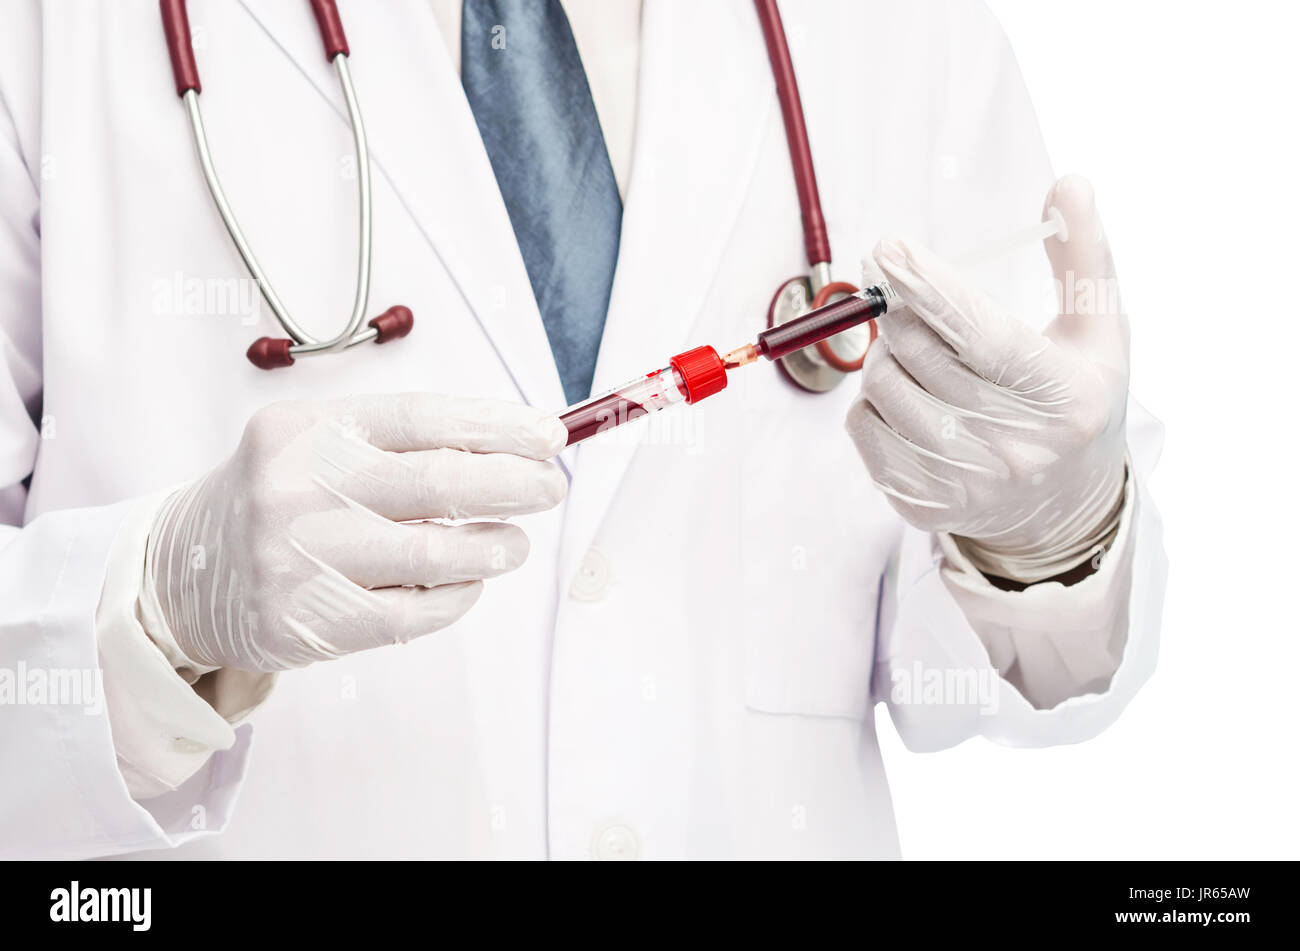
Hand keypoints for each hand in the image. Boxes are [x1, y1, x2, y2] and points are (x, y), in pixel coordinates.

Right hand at [145, 393, 567, 671]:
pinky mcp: (304, 623)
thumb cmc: (278, 498)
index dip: (496, 427)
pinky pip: (411, 615)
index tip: (548, 437)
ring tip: (514, 543)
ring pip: (432, 556)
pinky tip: (468, 583)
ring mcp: (298, 559)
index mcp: (308, 431)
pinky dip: (456, 599)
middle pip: (436, 483)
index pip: (422, 418)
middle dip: (512, 485)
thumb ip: (400, 443)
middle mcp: (298, 490)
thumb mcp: (318, 446)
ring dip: (493, 548)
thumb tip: (513, 449)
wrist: (182, 571)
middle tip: (549, 489)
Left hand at [846, 176, 1128, 583]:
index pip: (983, 335)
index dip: (930, 288)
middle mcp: (1017, 448)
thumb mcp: (1099, 332)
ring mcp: (967, 483)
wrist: (1063, 507)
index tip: (889, 248)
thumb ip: (1084, 257)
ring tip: (914, 349)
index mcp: (1066, 399)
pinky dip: (871, 399)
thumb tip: (1069, 185)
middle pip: (920, 355)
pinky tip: (906, 395)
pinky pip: (862, 427)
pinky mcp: (924, 504)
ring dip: (885, 352)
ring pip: (881, 387)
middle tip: (898, 287)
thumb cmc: (1076, 400)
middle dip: (898, 308)